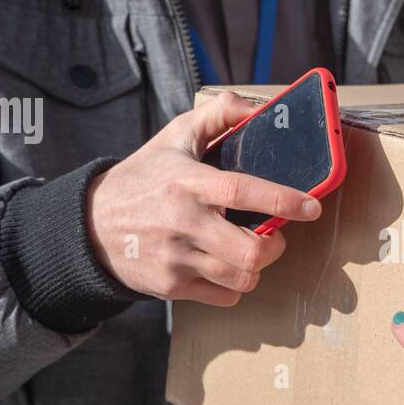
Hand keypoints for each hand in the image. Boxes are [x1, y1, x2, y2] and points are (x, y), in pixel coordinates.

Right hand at [86, 91, 321, 305]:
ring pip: (242, 279)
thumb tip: (253, 107)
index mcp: (188, 182)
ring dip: (257, 267)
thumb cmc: (143, 178)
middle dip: (275, 246)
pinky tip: (226, 267)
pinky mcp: (171, 286)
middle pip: (250, 251)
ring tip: (250, 251)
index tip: (312, 206)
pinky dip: (235, 286)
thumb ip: (216, 116)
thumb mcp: (174, 138)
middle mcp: (183, 222)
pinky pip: (225, 297)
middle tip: (274, 236)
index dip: (284, 200)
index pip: (243, 190)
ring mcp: (176, 258)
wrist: (91, 225)